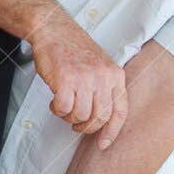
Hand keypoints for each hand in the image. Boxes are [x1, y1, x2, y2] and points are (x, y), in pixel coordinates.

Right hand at [30, 15, 127, 147]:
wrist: (54, 29)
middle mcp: (103, 77)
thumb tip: (101, 119)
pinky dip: (57, 109)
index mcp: (115, 75)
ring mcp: (85, 78)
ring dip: (69, 116)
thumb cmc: (73, 49)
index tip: (103, 144)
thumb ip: (104, 88)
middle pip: (99, 118)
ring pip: (80, 115)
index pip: (120, 111)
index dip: (112, 132)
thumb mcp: (99, 66)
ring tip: (63, 105)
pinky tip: (54, 101)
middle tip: (75, 123)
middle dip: (86, 126)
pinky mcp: (65, 80)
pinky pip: (63, 108)